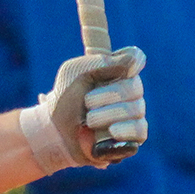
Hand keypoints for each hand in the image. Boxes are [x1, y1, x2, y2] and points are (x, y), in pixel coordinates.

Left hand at [20, 46, 146, 172]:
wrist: (55, 132)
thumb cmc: (64, 100)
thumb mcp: (74, 73)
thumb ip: (102, 62)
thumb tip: (133, 61)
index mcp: (116, 70)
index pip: (135, 57)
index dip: (132, 61)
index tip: (119, 68)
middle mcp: (129, 90)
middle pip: (134, 86)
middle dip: (105, 95)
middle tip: (86, 102)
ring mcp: (134, 113)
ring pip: (134, 109)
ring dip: (105, 115)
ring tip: (88, 121)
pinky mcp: (134, 136)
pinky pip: (139, 130)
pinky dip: (122, 130)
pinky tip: (111, 131)